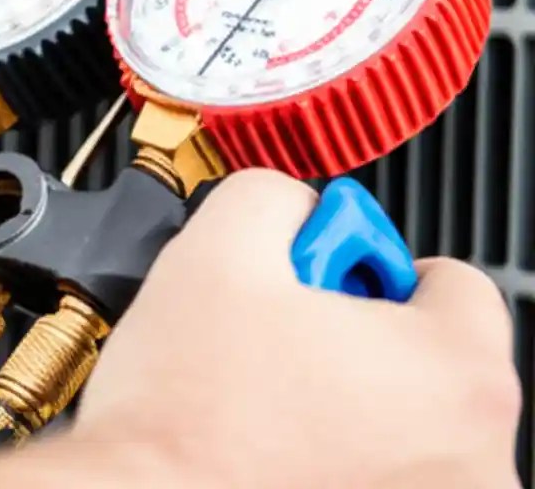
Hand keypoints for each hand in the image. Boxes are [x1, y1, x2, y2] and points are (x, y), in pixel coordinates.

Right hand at [0, 170, 519, 487]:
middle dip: (350, 336)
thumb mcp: (213, 248)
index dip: (361, 264)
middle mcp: (474, 459)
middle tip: (270, 343)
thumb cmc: (180, 419)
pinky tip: (269, 448)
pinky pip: (376, 472)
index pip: (449, 282)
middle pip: (423, 356)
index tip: (311, 282)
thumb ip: (274, 194)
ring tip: (261, 401)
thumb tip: (296, 208)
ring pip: (398, 419)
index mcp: (457, 374)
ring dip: (341, 398)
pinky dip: (332, 456)